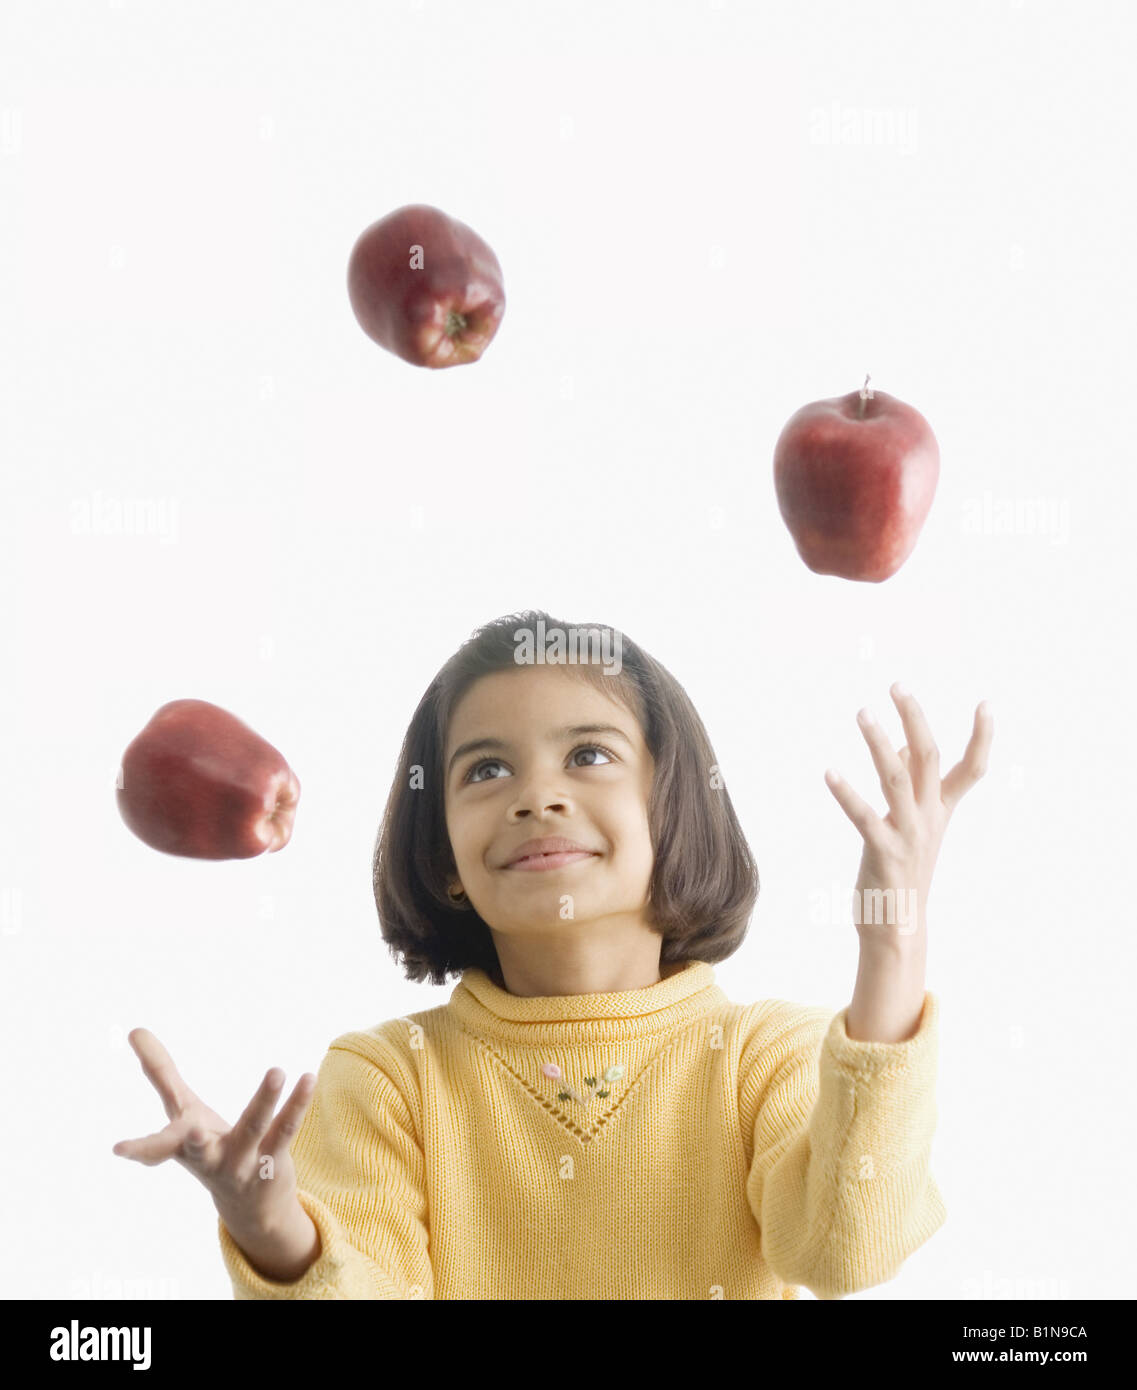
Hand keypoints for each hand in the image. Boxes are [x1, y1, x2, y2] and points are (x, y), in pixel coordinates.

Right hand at [113, 1028, 315, 1240]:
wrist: (250, 1208)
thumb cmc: (207, 1148)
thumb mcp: (182, 1111)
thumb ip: (161, 1073)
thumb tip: (134, 1030)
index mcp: (183, 1148)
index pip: (158, 1147)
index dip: (140, 1149)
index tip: (118, 1149)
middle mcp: (210, 1159)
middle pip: (201, 1149)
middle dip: (194, 1143)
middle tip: (194, 1130)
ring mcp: (244, 1162)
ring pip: (254, 1129)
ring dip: (265, 1101)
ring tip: (277, 1071)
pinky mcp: (274, 1159)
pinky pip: (286, 1129)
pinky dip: (297, 1104)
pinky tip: (306, 1078)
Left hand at [824, 683, 993, 945]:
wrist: (897, 930)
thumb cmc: (900, 871)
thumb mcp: (910, 824)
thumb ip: (909, 785)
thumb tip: (897, 745)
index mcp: (940, 811)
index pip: (971, 769)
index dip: (983, 738)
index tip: (987, 703)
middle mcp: (929, 818)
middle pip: (929, 757)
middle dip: (915, 718)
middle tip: (897, 685)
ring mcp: (909, 835)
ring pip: (897, 777)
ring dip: (878, 742)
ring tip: (862, 712)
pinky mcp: (883, 853)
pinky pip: (865, 816)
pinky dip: (847, 793)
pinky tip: (829, 772)